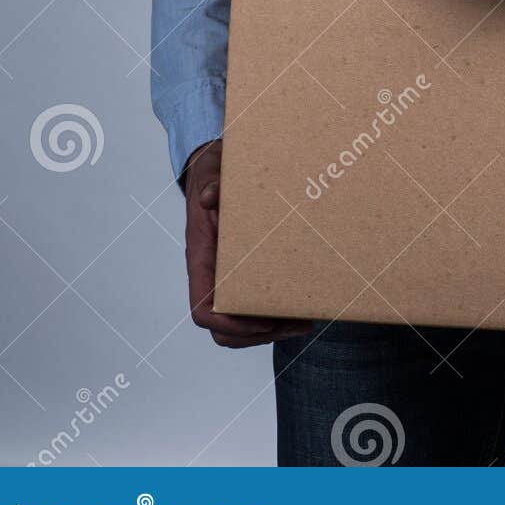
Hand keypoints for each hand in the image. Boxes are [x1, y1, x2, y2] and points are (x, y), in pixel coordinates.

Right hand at [185, 139, 311, 348]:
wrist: (215, 170)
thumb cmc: (213, 175)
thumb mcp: (212, 173)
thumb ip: (212, 183)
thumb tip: (211, 197)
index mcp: (200, 260)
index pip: (203, 309)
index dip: (230, 323)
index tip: (262, 319)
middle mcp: (212, 276)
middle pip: (224, 329)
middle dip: (258, 334)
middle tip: (294, 324)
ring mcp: (227, 278)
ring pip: (241, 325)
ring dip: (272, 330)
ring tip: (304, 321)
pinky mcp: (244, 272)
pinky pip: (254, 306)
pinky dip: (276, 314)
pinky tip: (301, 306)